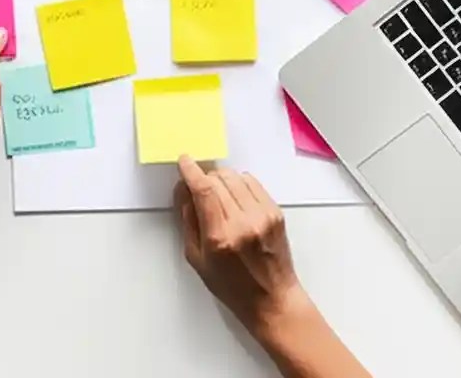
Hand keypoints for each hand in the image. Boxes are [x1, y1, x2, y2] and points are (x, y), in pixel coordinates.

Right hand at [173, 156, 306, 339]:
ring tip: (218, 196)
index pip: (204, 190)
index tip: (184, 161)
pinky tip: (236, 198)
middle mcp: (243, 223)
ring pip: (237, 177)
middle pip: (220, 179)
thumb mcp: (197, 259)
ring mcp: (263, 216)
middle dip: (205, 177)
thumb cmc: (233, 286)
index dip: (192, 171)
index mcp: (220, 237)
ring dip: (222, 179)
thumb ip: (188, 221)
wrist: (272, 298)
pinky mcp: (275, 212)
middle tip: (199, 186)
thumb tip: (184, 190)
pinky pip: (253, 183)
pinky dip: (240, 184)